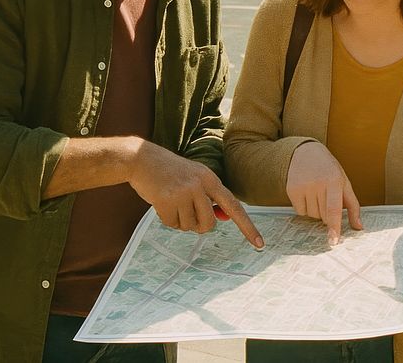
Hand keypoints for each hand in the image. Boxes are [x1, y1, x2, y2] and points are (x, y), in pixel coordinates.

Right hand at [128, 140, 262, 247]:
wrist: (142, 159)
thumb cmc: (171, 172)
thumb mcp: (195, 178)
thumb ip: (209, 196)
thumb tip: (221, 218)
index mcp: (210, 179)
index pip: (234, 206)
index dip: (247, 226)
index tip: (260, 244)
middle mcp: (200, 185)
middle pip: (208, 224)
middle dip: (198, 225)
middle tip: (187, 213)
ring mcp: (183, 192)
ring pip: (189, 226)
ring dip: (180, 220)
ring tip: (171, 202)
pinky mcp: (166, 200)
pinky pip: (172, 224)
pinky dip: (166, 219)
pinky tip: (161, 203)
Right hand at [286, 142, 362, 244]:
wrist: (305, 152)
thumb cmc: (329, 170)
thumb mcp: (344, 182)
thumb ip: (353, 206)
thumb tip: (359, 227)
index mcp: (334, 181)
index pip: (334, 209)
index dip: (334, 227)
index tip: (333, 241)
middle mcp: (317, 184)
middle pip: (323, 216)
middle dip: (327, 213)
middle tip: (326, 196)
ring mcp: (303, 187)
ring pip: (312, 216)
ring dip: (316, 211)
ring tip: (317, 193)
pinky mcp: (291, 190)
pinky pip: (300, 212)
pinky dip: (305, 208)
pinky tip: (307, 194)